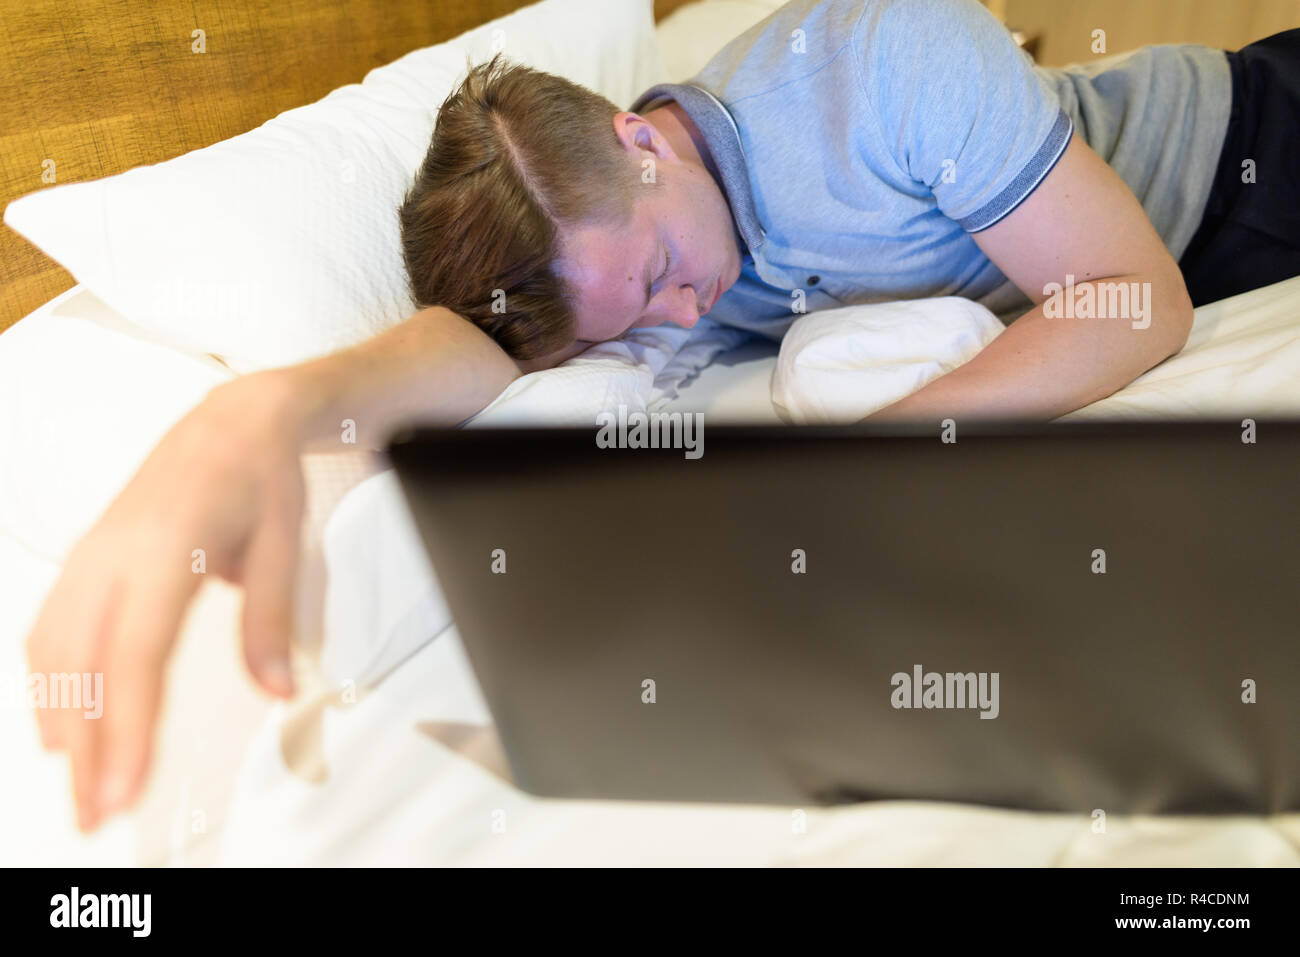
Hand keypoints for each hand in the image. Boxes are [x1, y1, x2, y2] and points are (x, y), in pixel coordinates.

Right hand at [24, 371, 306, 831]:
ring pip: (55, 652)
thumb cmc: (259, 476)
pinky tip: (60, 722)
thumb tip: (278, 689)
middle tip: (96, 812)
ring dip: (62, 723)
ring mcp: (90, 555)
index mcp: (164, 547)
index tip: (123, 786)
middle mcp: (113, 554)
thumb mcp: (283, 545)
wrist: (232, 420)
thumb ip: (269, 622)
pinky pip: (50, 628)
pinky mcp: (85, 558)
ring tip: (80, 784)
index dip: (126, 728)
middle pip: (84, 667)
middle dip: (87, 749)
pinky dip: (50, 683)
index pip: (136, 656)